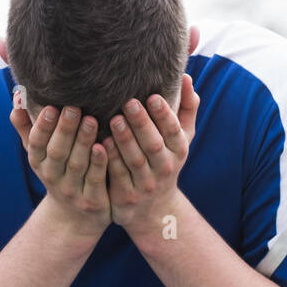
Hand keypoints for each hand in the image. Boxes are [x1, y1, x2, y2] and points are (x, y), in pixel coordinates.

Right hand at [11, 103, 110, 236]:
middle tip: (74, 107)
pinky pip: (95, 180)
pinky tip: (105, 146)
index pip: (37, 143)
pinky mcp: (92, 201)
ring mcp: (72, 191)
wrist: (74, 218)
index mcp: (39, 162)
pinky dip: (99, 163)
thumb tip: (17, 98)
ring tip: (91, 120)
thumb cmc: (58, 174)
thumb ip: (27, 127)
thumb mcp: (39, 154)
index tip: (50, 107)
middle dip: (65, 129)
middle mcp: (53, 178)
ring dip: (83, 142)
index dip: (42, 127)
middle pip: (57, 152)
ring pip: (77, 164)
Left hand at [102, 74, 198, 239]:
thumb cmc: (165, 162)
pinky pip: (117, 177)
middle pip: (154, 146)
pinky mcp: (127, 197)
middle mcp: (164, 169)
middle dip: (142, 124)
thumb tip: (185, 76)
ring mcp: (145, 185)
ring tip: (113, 120)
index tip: (153, 96)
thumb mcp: (182, 140)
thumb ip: (186, 109)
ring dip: (125, 141)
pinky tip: (100, 144)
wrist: (154, 210)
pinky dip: (109, 161)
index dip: (165, 116)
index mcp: (178, 152)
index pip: (174, 132)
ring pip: (135, 162)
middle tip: (129, 102)